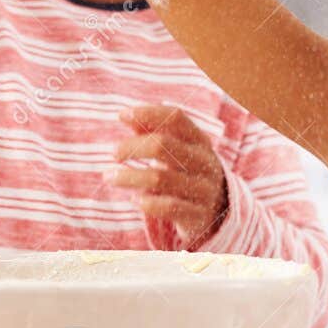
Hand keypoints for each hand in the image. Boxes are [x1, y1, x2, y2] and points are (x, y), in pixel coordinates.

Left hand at [111, 104, 227, 243]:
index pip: (176, 118)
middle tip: (114, 153)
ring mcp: (203, 189)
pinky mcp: (197, 214)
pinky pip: (167, 207)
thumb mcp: (177, 151)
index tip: (121, 115)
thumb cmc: (188, 172)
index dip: (148, 113)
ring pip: (160, 178)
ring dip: (129, 177)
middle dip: (133, 147)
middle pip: (163, 145)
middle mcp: (204, 162)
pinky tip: (134, 200)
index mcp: (200, 141)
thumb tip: (125, 116)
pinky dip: (146, 203)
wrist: (217, 211)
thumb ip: (153, 133)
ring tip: (109, 177)